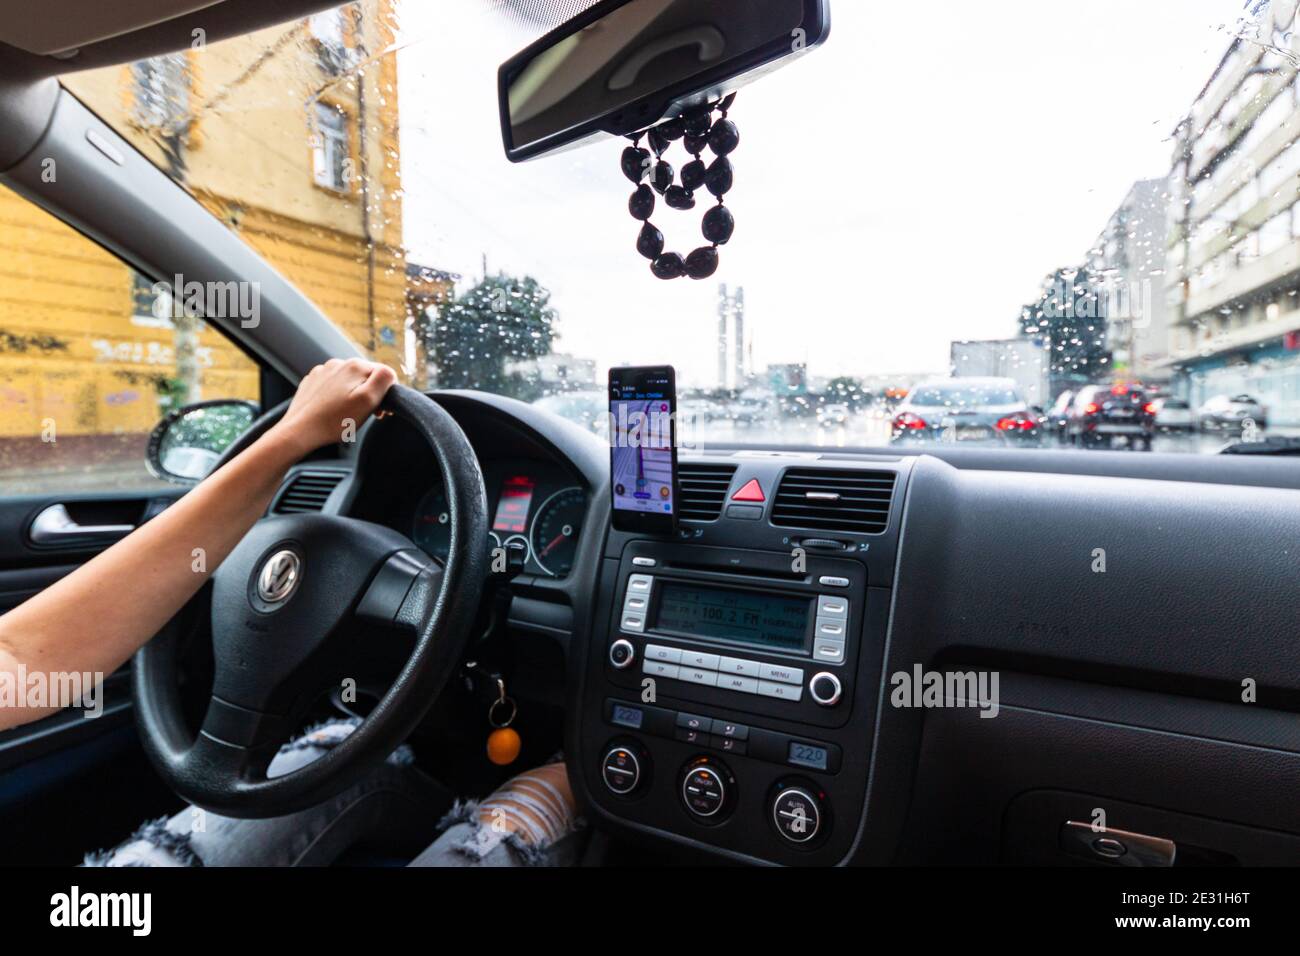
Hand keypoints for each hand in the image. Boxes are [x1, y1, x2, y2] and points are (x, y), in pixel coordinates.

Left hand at [271, 358, 396, 456]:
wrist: (299, 431)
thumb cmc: (335, 421)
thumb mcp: (367, 401)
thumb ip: (383, 380)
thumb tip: (390, 372)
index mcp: (355, 366)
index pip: (384, 375)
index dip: (386, 394)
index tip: (380, 412)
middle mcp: (338, 363)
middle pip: (366, 377)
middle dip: (369, 394)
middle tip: (364, 415)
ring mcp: (323, 372)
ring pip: (349, 381)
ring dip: (353, 395)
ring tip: (347, 414)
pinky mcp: (313, 382)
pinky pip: (333, 386)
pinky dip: (337, 396)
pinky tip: (333, 410)